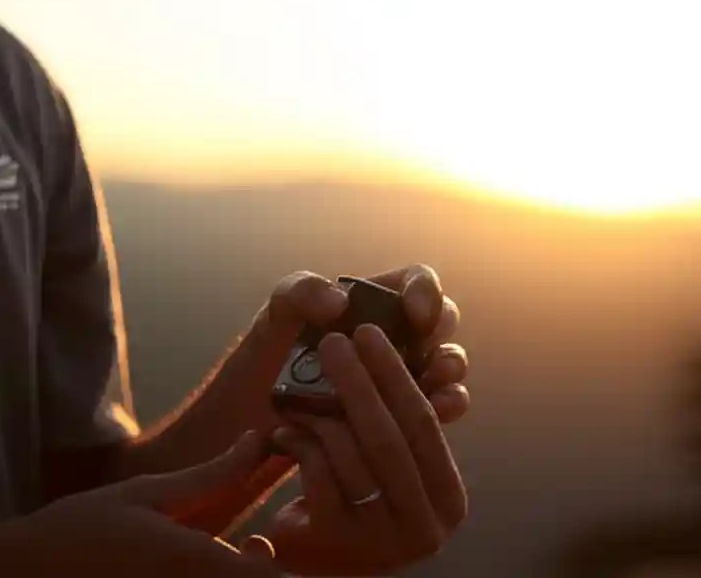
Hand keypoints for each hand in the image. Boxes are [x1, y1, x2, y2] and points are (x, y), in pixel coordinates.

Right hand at [0, 433, 279, 576]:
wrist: (15, 573)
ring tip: (231, 556)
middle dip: (264, 576)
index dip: (290, 574)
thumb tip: (257, 442)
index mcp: (194, 562)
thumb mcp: (143, 493)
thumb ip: (207, 475)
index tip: (278, 544)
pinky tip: (184, 571)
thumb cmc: (77, 530)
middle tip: (255, 547)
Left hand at [126, 264, 466, 537]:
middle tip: (431, 358)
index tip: (415, 313)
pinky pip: (430, 414)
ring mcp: (400, 378)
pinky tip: (434, 416)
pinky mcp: (396, 419)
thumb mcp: (277, 315)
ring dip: (450, 379)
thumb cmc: (266, 355)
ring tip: (438, 387)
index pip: (417, 283)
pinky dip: (440, 413)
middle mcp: (396, 336)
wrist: (250, 418)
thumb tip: (339, 302)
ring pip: (445, 372)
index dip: (426, 293)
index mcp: (374, 301)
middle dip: (443, 341)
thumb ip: (300, 291)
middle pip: (441, 328)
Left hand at [257, 324, 467, 575]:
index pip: (426, 420)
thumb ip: (396, 405)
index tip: (368, 332)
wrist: (303, 555)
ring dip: (321, 414)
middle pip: (391, 434)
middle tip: (333, 341)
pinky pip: (320, 473)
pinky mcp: (341, 544)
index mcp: (446, 495)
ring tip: (301, 391)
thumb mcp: (380, 453)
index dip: (399, 372)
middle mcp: (429, 524)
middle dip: (359, 379)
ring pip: (353, 451)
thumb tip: (377, 332)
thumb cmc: (344, 489)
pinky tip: (284, 433)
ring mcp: (387, 540)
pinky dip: (299, 444)